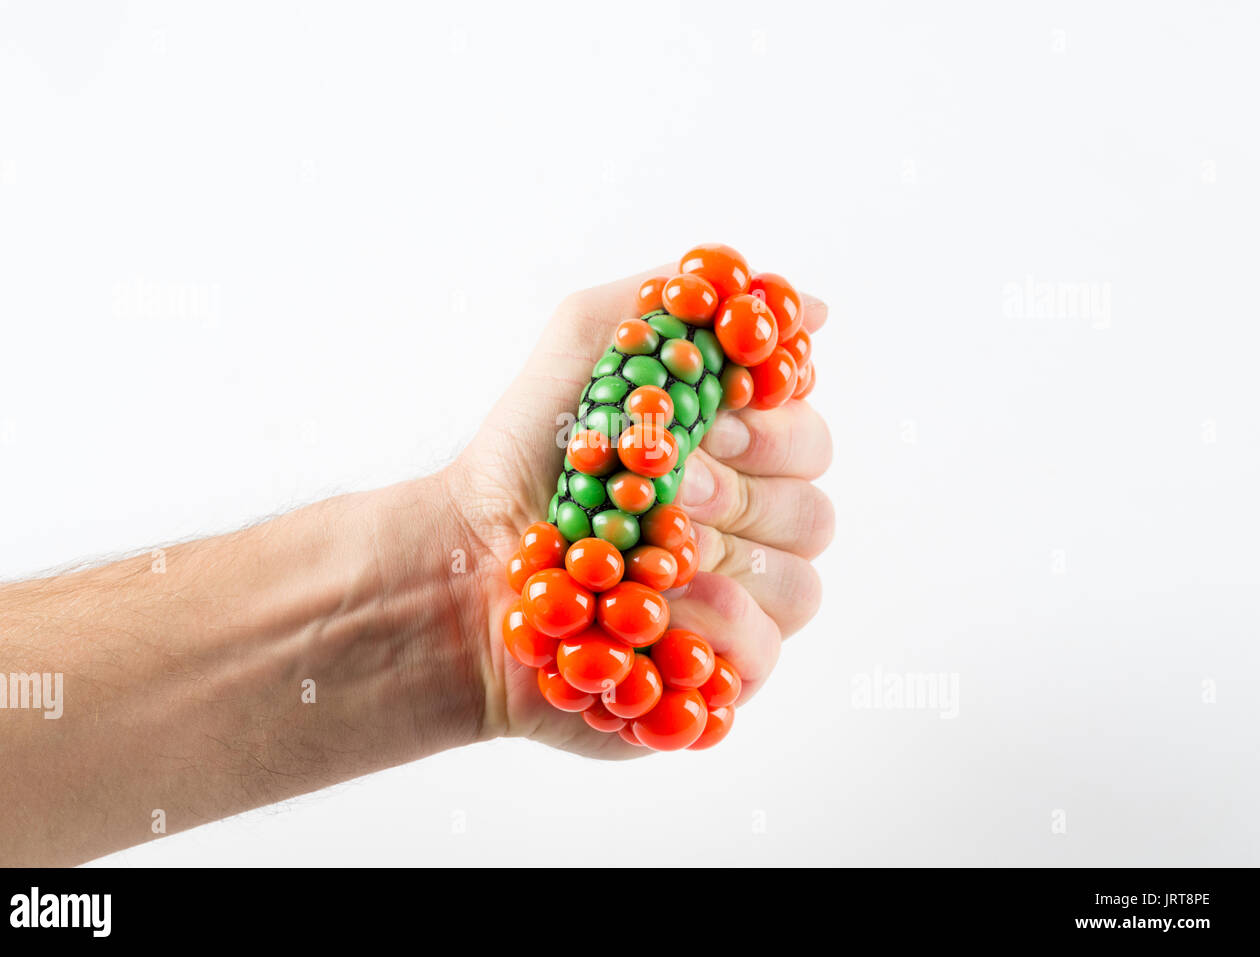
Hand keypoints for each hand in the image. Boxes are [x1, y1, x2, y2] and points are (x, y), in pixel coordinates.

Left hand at [439, 265, 833, 756]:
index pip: (809, 436)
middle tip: (674, 485)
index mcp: (733, 458)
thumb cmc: (525, 455)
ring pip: (801, 581)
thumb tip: (810, 309)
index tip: (711, 420)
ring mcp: (733, 605)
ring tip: (654, 549)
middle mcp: (744, 531)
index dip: (774, 427)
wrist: (467, 561)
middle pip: (813, 511)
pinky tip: (663, 607)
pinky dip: (718, 624)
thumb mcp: (590, 342)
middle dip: (743, 491)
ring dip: (729, 557)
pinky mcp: (711, 671)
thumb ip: (685, 303)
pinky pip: (763, 650)